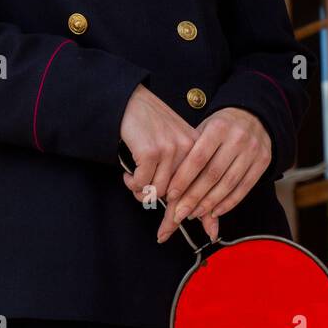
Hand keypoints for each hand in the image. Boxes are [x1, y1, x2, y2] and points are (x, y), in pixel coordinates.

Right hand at [119, 84, 197, 214]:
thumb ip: (185, 172)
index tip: (177, 226)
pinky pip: (142, 183)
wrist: (130, 101)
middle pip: (180, 194)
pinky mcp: (150, 152)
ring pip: (158, 191)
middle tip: (155, 217)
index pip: (198, 187)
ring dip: (142, 192)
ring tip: (134, 183)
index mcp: (198, 147)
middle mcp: (188, 148)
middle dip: (168, 214)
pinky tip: (128, 175)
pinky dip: (132, 184)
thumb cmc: (151, 125)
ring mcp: (170, 150)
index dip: (187, 210)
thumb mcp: (174, 144)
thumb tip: (199, 216)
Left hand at [157, 108, 270, 242]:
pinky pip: (244, 188)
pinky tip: (215, 212)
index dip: (184, 178)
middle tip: (179, 213)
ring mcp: (253, 151)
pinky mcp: (264, 162)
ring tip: (194, 214)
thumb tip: (169, 183)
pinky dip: (229, 203)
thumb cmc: (220, 127)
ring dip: (209, 203)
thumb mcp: (204, 129)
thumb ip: (190, 152)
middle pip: (213, 174)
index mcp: (218, 128)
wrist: (253, 116)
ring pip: (229, 184)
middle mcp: (237, 138)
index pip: (198, 158)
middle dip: (194, 197)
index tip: (171, 195)